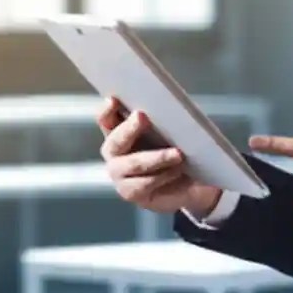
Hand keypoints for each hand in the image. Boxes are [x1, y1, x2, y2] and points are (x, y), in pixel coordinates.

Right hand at [97, 97, 222, 215]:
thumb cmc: (173, 147)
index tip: (113, 100)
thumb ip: (161, 118)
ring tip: (177, 154)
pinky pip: (145, 183)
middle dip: (129, 128)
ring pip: (133, 164)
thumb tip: (167, 107)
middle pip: (115, 140)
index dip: (106, 110)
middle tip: (142, 116)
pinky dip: (163, 175)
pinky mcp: (131, 192)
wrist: (186, 183)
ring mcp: (120, 175)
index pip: (105, 118)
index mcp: (118, 130)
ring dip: (156, 158)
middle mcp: (114, 152)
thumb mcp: (169, 130)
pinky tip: (177, 170)